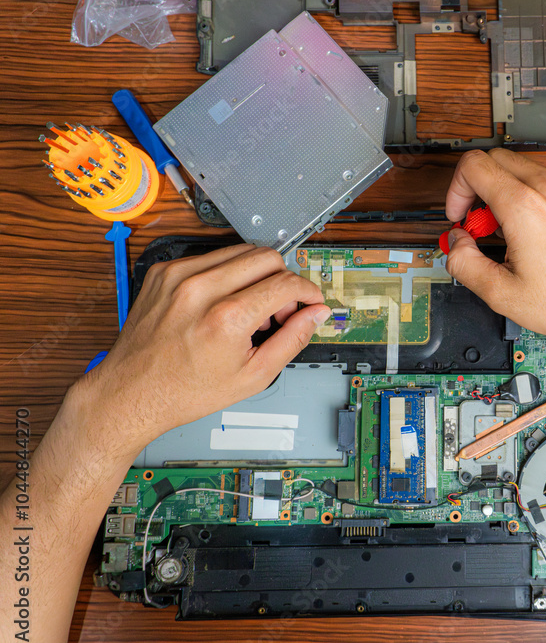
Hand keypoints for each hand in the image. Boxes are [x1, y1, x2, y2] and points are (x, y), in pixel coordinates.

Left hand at [76, 244, 330, 445]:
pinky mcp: (165, 271)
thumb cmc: (185, 390)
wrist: (132, 392)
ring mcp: (179, 276)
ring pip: (241, 251)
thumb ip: (292, 339)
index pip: (286, 283)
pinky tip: (222, 302)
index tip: (310, 301)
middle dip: (284, 280)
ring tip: (249, 307)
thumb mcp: (253, 376)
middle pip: (268, 257)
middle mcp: (201, 289)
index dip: (307, 292)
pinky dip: (226, 274)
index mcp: (226, 318)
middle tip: (278, 309)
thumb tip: (316, 314)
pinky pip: (212, 257)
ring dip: (256, 274)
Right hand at [444, 148, 545, 351]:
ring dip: (506, 191)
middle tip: (481, 224)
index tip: (461, 216)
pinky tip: (538, 232)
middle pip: (496, 159)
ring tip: (511, 232)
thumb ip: (464, 264)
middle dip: (478, 188)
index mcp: (526, 207)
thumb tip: (455, 244)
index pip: (473, 166)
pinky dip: (535, 197)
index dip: (456, 190)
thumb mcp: (502, 294)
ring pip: (524, 168)